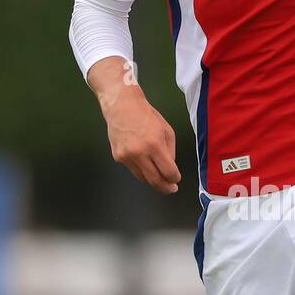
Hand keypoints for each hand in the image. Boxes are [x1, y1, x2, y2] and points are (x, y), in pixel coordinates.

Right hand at [91, 66, 181, 193]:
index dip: (174, 178)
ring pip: (143, 178)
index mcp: (154, 145)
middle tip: (170, 189)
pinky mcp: (118, 157)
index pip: (168, 171)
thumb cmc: (146, 115)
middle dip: (165, 188)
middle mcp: (139, 153)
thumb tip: (170, 168)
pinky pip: (133, 169)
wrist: (122, 106)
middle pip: (155, 181)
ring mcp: (126, 156)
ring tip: (160, 179)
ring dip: (153, 180)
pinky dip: (142, 169)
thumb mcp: (167, 130)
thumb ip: (170, 152)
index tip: (176, 179)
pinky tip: (146, 163)